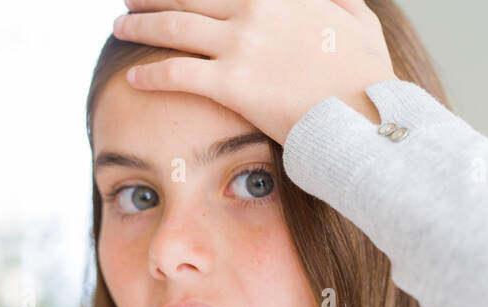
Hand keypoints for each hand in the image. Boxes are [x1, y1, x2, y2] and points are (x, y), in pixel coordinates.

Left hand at [111, 0, 396, 143]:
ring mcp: (240, 44)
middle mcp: (254, 10)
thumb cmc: (368, 76)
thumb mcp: (360, 21)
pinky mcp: (230, 83)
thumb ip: (338, 0)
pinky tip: (132, 77)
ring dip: (141, 26)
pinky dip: (150, 73)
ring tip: (119, 28)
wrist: (365, 114)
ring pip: (174, 28)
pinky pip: (177, 72)